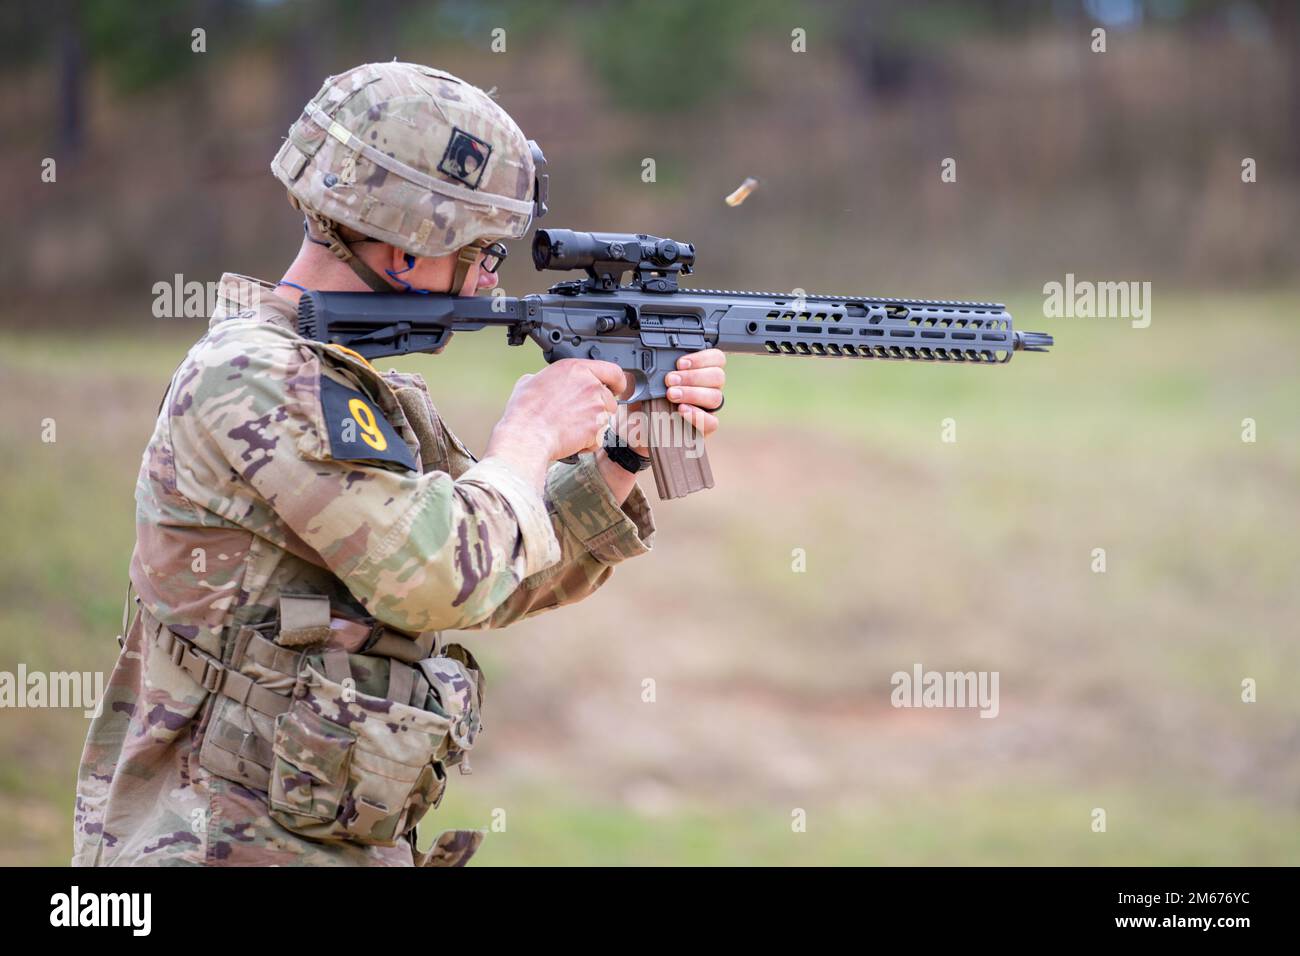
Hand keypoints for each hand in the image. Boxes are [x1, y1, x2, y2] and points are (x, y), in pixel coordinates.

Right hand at [486, 359, 625, 485]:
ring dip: (592, 426)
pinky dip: (587, 443)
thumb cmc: (526, 411)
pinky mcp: (597, 429)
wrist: (527, 435)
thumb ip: (551, 378)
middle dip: (597, 409)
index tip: (617, 388)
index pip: (612, 371)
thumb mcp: (531, 380)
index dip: (617, 382)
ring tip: (569, 428)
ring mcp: (597, 408)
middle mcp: (591, 385)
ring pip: (604, 419)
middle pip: (609, 399)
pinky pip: (598, 438)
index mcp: (577, 369)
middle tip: (577, 416)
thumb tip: (548, 382)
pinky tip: (570, 439)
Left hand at [624, 349, 726, 454]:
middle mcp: (706, 388)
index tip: (680, 363)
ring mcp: (707, 409)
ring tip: (671, 395)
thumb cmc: (641, 400)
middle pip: (718, 376)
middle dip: (692, 376)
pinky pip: (712, 422)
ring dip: (693, 393)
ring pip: (716, 397)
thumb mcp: (639, 379)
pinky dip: (697, 415)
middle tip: (670, 380)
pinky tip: (681, 411)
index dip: (702, 358)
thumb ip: (642, 367)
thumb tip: (633, 361)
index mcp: (696, 370)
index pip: (715, 358)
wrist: (635, 427)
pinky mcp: (704, 428)